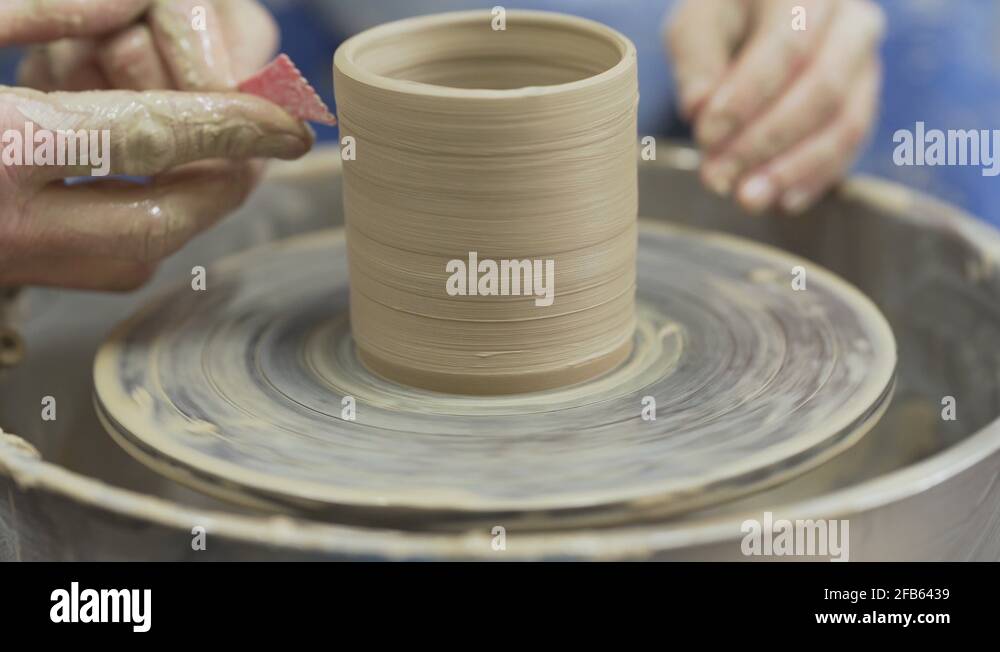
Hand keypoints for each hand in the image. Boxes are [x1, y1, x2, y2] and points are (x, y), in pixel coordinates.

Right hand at [0, 0, 311, 289]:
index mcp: (0, 142)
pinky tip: (139, 187)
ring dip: (184, 210)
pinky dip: (135, 231)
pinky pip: (91, 271)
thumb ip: (50, 11)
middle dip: (224, 184)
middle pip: (159, 220)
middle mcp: (7, 223)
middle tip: (257, 151)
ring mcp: (6, 262)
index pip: (149, 135)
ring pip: (132, 262)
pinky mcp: (4, 280)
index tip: (286, 124)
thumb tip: (140, 0)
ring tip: (204, 162)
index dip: (230, 124)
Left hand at [665, 0, 884, 213]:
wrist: (758, 15)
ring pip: (846, 122)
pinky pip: (852, 144)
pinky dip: (817, 177)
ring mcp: (866, 60)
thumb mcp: (698, 24)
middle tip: (718, 177)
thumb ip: (696, 60)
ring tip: (748, 198)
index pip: (786, 45)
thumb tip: (698, 108)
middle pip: (821, 88)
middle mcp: (851, 17)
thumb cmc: (725, 15)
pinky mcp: (865, 98)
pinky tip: (782, 200)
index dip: (746, 97)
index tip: (706, 135)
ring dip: (793, 169)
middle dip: (765, 141)